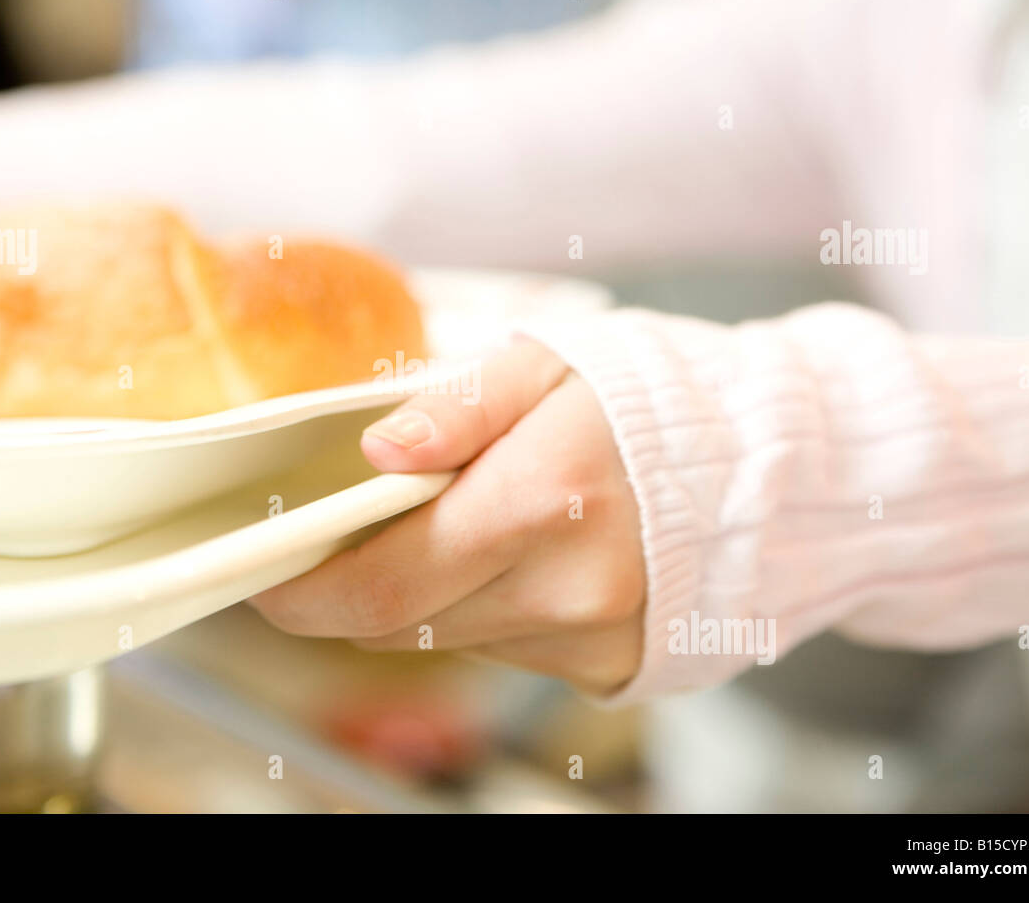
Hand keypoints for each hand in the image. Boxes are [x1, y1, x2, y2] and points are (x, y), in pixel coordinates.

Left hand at [248, 336, 646, 694]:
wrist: (763, 461)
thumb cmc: (647, 398)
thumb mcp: (545, 362)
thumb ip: (456, 404)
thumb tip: (378, 452)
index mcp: (542, 497)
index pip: (382, 581)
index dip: (305, 593)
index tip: (266, 580)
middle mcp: (567, 585)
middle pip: (403, 623)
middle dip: (346, 595)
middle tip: (323, 554)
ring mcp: (592, 636)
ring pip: (449, 639)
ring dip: (421, 595)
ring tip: (444, 531)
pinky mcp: (608, 665)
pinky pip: (504, 651)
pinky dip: (482, 610)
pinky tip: (512, 560)